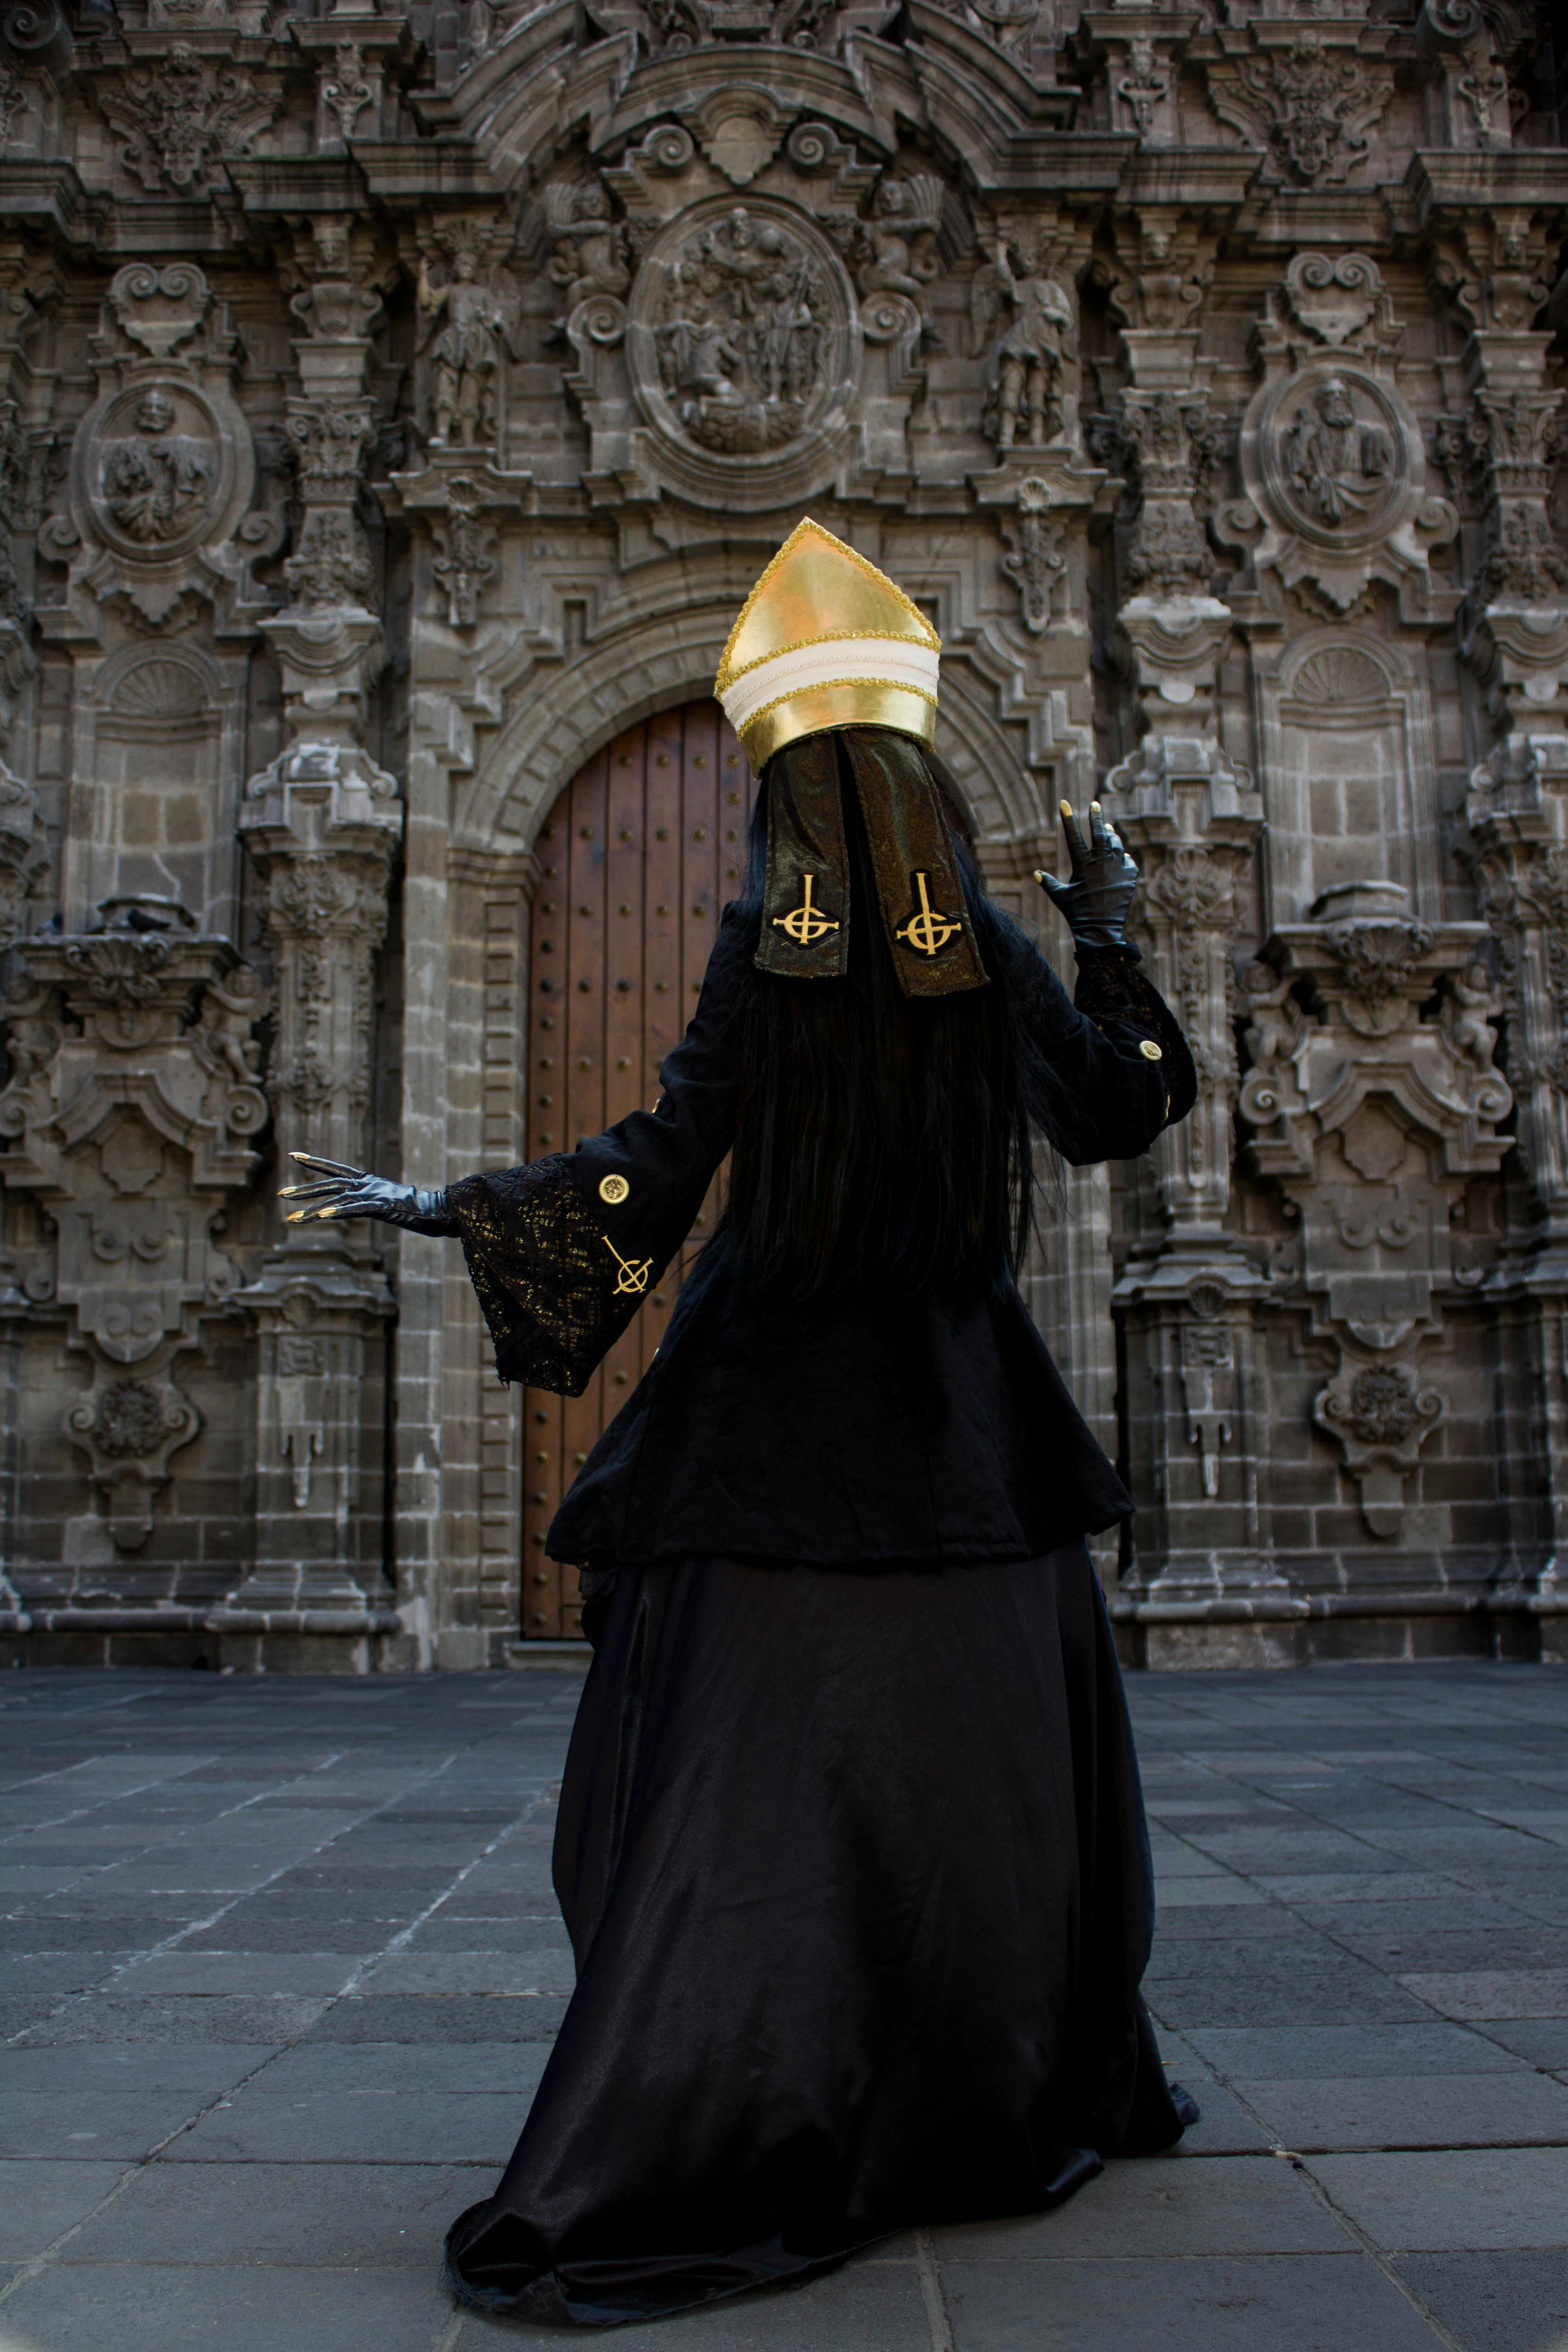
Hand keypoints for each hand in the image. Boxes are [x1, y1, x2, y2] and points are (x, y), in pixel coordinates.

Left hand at [278, 1154, 455, 1235]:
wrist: (438, 1210)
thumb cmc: (414, 1210)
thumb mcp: (379, 1207)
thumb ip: (355, 1206)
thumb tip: (332, 1210)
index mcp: (367, 1181)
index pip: (334, 1168)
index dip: (313, 1161)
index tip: (292, 1155)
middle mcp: (367, 1183)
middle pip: (329, 1183)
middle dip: (304, 1190)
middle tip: (281, 1194)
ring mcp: (373, 1193)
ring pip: (336, 1198)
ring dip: (312, 1209)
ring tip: (292, 1219)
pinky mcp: (381, 1204)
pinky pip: (354, 1208)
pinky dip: (336, 1210)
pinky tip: (320, 1215)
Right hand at [1034, 798, 1138, 952]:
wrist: (1100, 930)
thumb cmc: (1077, 914)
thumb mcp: (1060, 897)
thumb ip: (1049, 883)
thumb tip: (1036, 873)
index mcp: (1083, 864)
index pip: (1073, 836)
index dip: (1068, 818)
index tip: (1064, 802)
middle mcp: (1102, 862)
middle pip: (1099, 833)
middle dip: (1096, 817)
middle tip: (1095, 804)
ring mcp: (1118, 868)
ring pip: (1116, 844)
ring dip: (1111, 835)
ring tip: (1109, 829)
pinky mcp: (1130, 877)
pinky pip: (1128, 861)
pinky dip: (1124, 857)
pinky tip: (1121, 856)